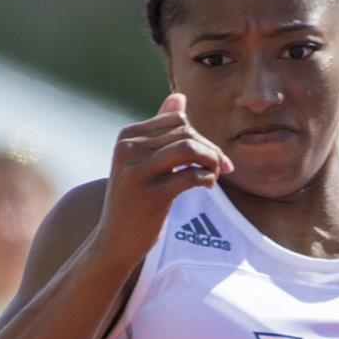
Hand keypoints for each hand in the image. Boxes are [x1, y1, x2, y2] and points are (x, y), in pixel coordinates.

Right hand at [94, 93, 233, 268]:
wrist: (115, 241)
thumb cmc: (134, 200)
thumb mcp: (142, 162)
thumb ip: (159, 131)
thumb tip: (179, 97)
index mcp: (127, 137)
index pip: (176, 120)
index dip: (200, 135)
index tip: (211, 154)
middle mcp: (128, 150)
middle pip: (185, 133)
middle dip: (210, 148)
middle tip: (222, 167)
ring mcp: (137, 173)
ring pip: (189, 149)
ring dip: (212, 160)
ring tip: (216, 174)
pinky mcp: (151, 196)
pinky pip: (191, 176)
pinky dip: (208, 178)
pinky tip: (209, 186)